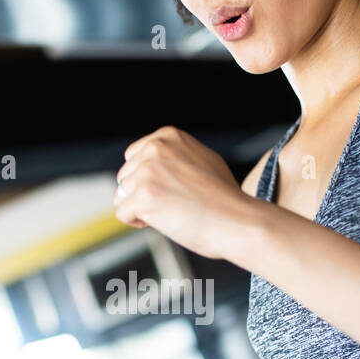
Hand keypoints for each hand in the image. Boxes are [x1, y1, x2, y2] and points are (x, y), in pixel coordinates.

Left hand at [113, 125, 251, 259]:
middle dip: (141, 195)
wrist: (238, 221)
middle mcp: (155, 148)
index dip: (146, 179)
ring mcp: (148, 171)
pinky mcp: (143, 196)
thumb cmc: (225, 198)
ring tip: (171, 212)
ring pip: (121, 196)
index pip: (132, 157)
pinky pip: (122, 213)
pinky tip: (163, 221)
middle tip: (173, 204)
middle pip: (124, 177)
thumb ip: (175, 156)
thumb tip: (150, 162)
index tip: (170, 190)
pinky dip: (137, 222)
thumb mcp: (202, 159)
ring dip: (140, 209)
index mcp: (167, 136)